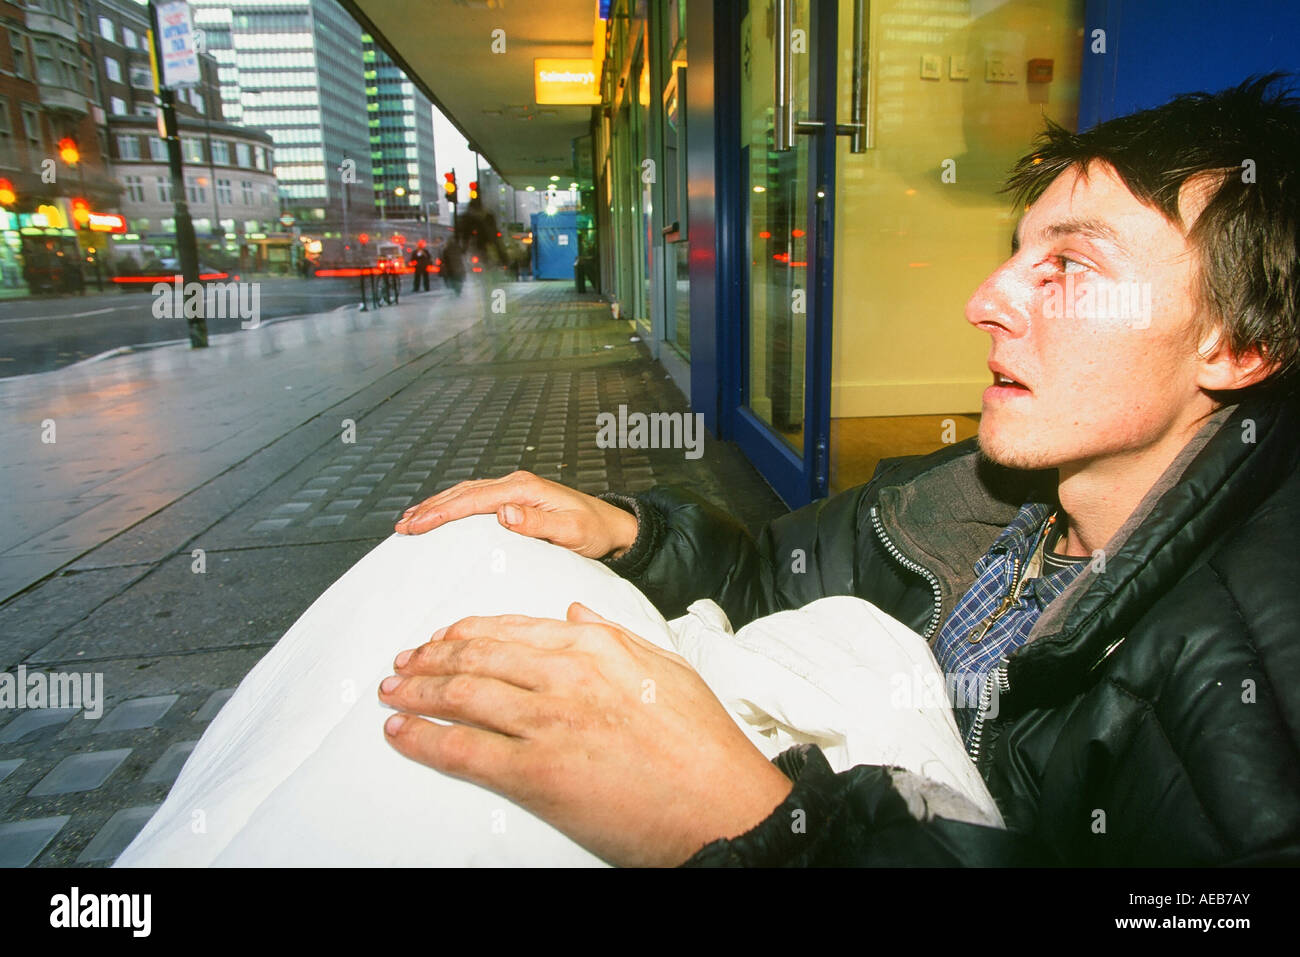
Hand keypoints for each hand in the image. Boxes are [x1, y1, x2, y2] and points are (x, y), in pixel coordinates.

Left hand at [378, 602, 793, 866]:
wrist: (721, 804)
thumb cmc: (701, 743)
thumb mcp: (664, 668)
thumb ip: (613, 633)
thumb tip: (574, 611)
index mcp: (594, 647)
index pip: (510, 629)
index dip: (465, 631)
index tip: (441, 636)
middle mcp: (564, 676)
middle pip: (476, 657)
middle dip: (430, 657)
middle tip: (403, 661)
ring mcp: (547, 724)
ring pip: (461, 696)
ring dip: (416, 692)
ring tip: (392, 692)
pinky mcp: (535, 774)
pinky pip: (463, 751)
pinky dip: (423, 739)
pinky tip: (401, 733)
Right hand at [394, 470, 638, 560]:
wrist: (612, 526)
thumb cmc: (594, 531)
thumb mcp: (571, 531)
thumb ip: (537, 522)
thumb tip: (504, 513)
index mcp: (524, 489)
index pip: (473, 500)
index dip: (441, 513)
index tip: (416, 525)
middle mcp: (515, 484)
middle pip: (462, 493)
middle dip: (430, 509)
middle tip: (402, 526)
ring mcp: (514, 489)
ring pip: (465, 493)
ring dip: (437, 506)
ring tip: (410, 521)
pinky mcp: (515, 498)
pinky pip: (475, 499)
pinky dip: (453, 505)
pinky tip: (440, 515)